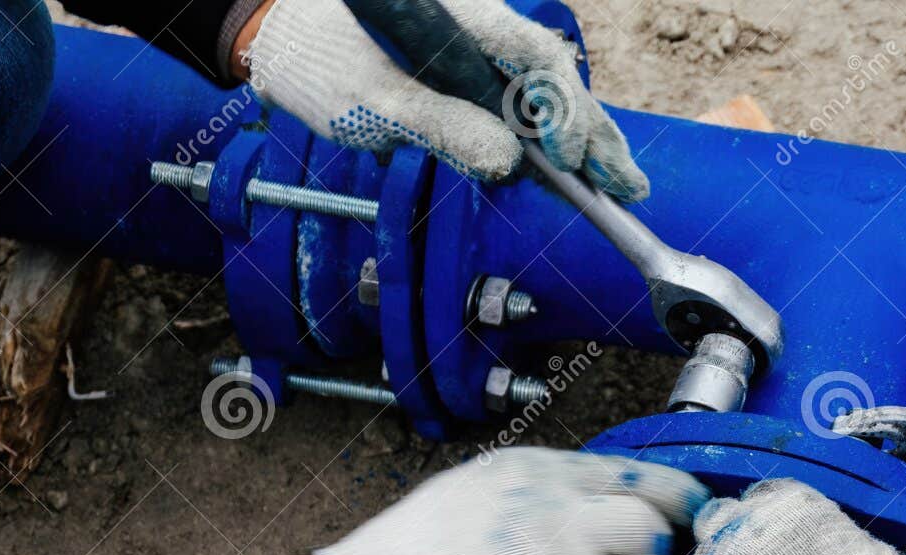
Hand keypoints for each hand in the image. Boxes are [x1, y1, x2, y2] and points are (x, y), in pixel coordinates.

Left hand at [243, 0, 647, 197]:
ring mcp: (475, 48)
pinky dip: (550, 138)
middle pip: (554, 77)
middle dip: (594, 135)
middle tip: (627, 186)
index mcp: (460, 17)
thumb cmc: (313, 59)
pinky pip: (520, 102)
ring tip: (618, 183)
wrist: (278, 35)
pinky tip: (575, 168)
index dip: (564, 112)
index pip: (535, 59)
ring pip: (545, 93)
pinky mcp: (466, 72)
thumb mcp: (371, 102)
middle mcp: (478, 26)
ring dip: (584, 140)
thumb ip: (441, 129)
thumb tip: (509, 165)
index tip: (570, 160)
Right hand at [314, 448, 707, 554]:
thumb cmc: (429, 543)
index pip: (647, 482)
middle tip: (610, 553)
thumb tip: (633, 493)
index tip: (696, 507)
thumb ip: (561, 483)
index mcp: (545, 480)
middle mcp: (564, 527)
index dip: (680, 497)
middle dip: (644, 543)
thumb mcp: (491, 481)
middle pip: (650, 533)